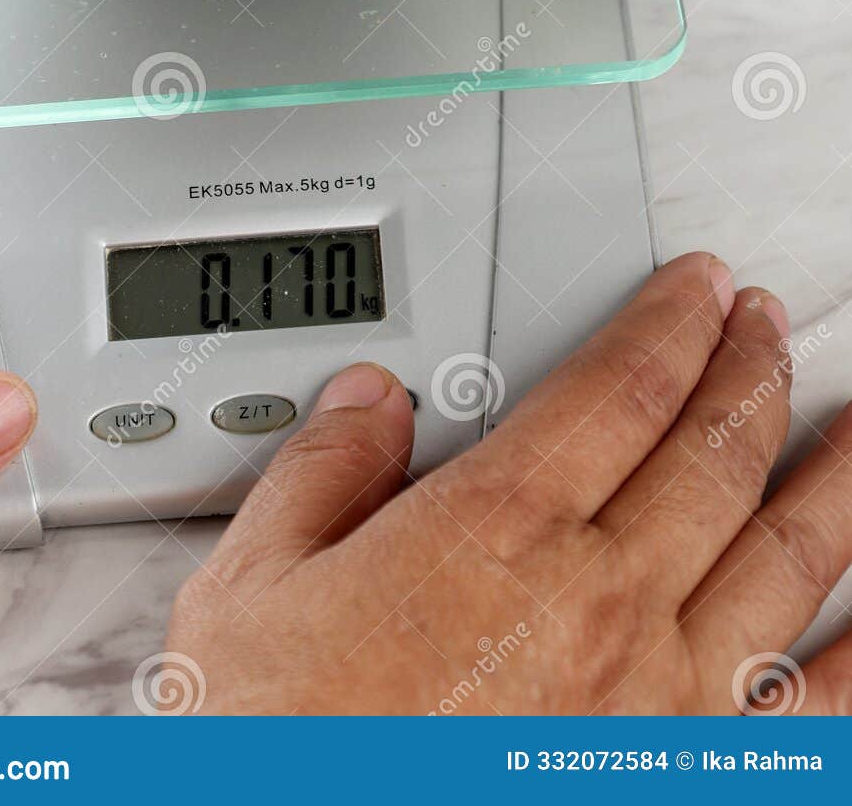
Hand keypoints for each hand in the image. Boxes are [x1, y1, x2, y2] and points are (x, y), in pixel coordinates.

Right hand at [167, 251, 851, 713]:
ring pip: (783, 560)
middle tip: (762, 325)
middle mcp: (599, 605)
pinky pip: (806, 713)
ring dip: (831, 480)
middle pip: (711, 454)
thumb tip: (366, 403)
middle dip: (749, 371)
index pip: (620, 387)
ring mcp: (658, 699)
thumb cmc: (281, 751)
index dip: (671, 322)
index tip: (698, 289)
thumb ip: (319, 477)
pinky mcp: (681, 775)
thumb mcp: (252, 592)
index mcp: (499, 533)